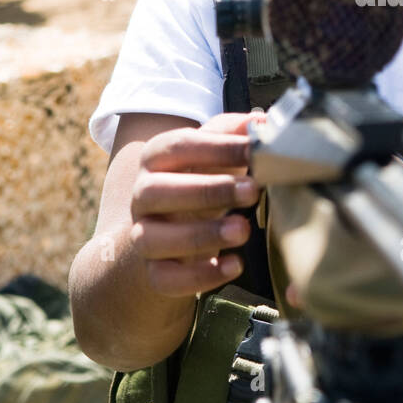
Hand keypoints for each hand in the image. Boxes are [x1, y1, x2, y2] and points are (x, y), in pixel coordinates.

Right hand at [129, 112, 265, 299]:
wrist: (168, 233)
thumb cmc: (199, 182)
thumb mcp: (213, 154)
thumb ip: (233, 134)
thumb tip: (260, 123)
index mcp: (157, 158)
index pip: (178, 146)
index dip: (217, 147)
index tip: (255, 151)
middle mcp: (143, 196)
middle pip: (157, 191)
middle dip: (207, 190)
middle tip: (251, 191)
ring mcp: (143, 235)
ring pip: (154, 238)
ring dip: (201, 235)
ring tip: (242, 230)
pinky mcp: (154, 272)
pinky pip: (166, 279)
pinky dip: (200, 276)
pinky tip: (233, 266)